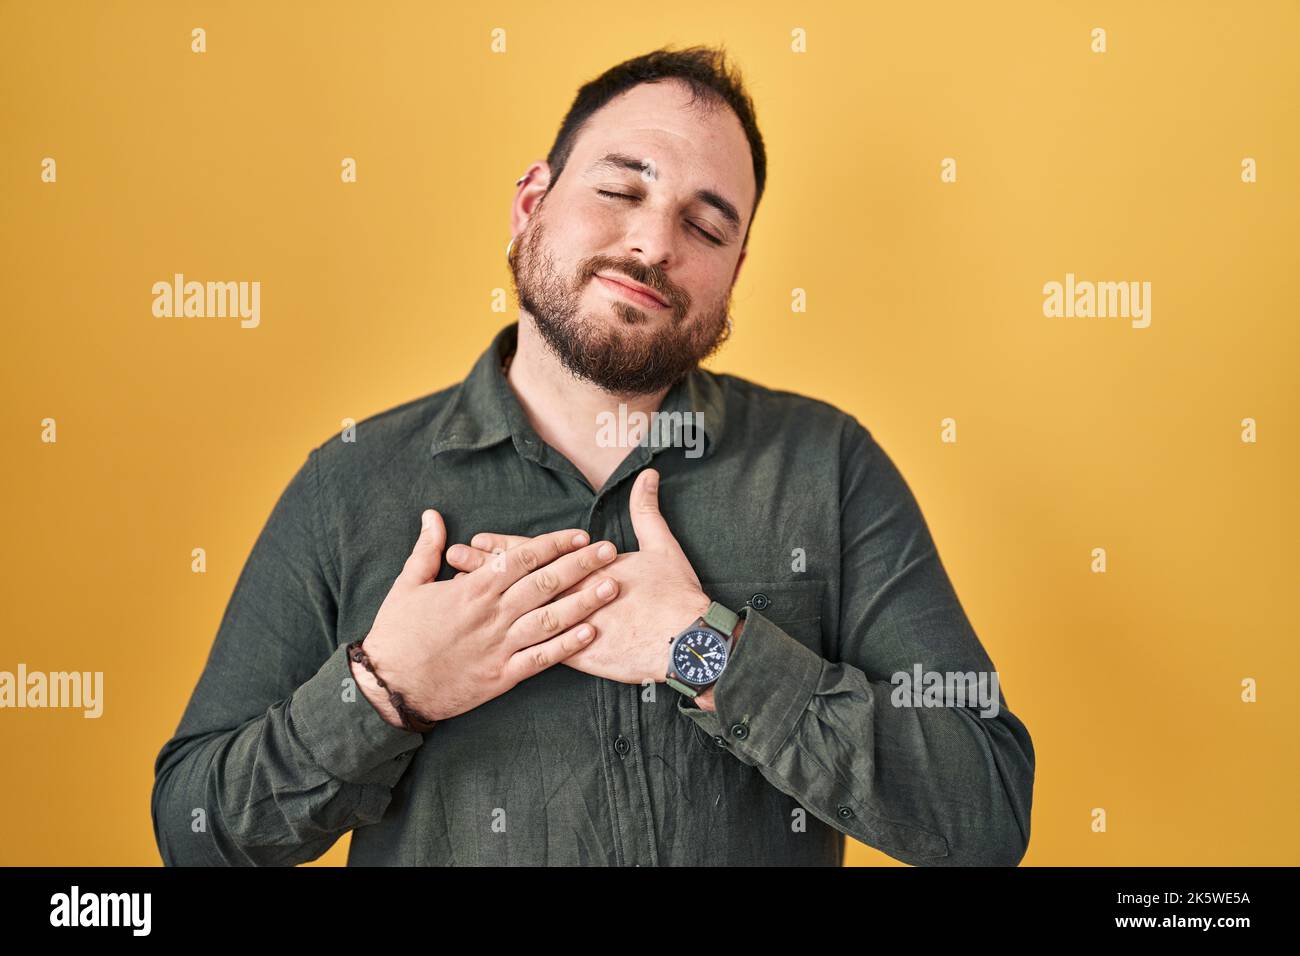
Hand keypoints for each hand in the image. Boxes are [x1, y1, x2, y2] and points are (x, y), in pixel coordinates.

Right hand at [355, 512, 622, 725]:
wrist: (389, 688)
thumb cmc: (397, 634)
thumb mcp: (407, 584)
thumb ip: (427, 549)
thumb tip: (432, 515)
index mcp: (472, 589)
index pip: (521, 559)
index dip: (554, 545)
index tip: (580, 535)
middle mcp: (491, 615)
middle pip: (544, 583)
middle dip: (580, 565)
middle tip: (610, 552)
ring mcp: (499, 646)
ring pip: (549, 619)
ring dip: (583, 602)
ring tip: (611, 587)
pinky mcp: (501, 676)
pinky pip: (540, 659)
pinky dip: (567, 646)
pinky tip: (591, 633)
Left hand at [445, 468, 709, 685]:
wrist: (687, 644)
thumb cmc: (676, 597)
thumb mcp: (662, 547)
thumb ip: (648, 511)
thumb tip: (647, 475)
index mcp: (587, 568)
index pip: (536, 553)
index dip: (505, 547)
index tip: (477, 539)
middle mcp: (573, 597)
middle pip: (518, 582)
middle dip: (482, 572)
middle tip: (451, 562)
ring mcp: (572, 627)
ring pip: (519, 616)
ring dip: (488, 607)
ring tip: (458, 601)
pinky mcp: (578, 657)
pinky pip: (536, 649)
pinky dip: (509, 642)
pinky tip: (487, 642)